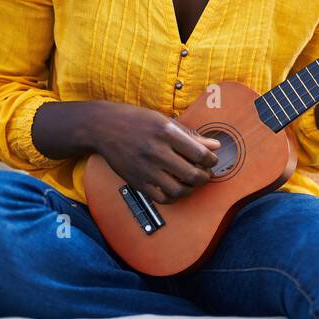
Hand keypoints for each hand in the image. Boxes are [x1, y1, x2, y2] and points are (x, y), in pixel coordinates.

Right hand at [86, 102, 220, 203]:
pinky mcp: (137, 182)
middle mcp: (156, 151)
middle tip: (205, 173)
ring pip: (179, 190)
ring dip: (191, 189)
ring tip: (192, 182)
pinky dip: (173, 197)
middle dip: (205, 177)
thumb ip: (190, 136)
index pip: (199, 153)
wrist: (103, 128)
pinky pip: (161, 198)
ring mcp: (145, 169)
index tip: (212, 160)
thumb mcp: (164, 121)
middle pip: (192, 174)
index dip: (211, 160)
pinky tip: (176, 188)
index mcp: (166, 132)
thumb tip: (214, 146)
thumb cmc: (136, 121)